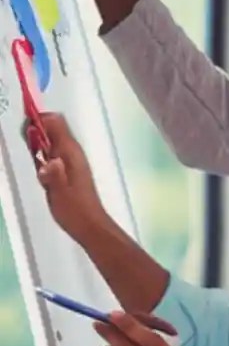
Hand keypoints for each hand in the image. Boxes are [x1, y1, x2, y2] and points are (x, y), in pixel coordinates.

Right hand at [32, 112, 109, 239]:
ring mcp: (71, 160)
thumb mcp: (59, 193)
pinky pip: (52, 152)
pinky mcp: (68, 169)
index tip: (24, 129)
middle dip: (35, 129)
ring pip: (51, 140)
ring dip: (37, 141)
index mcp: (70, 153)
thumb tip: (49, 162)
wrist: (89, 225)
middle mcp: (72, 152)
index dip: (38, 119)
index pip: (56, 122)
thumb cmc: (75, 210)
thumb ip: (53, 176)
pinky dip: (41, 153)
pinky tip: (36, 166)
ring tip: (28, 154)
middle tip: (23, 143)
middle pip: (52, 127)